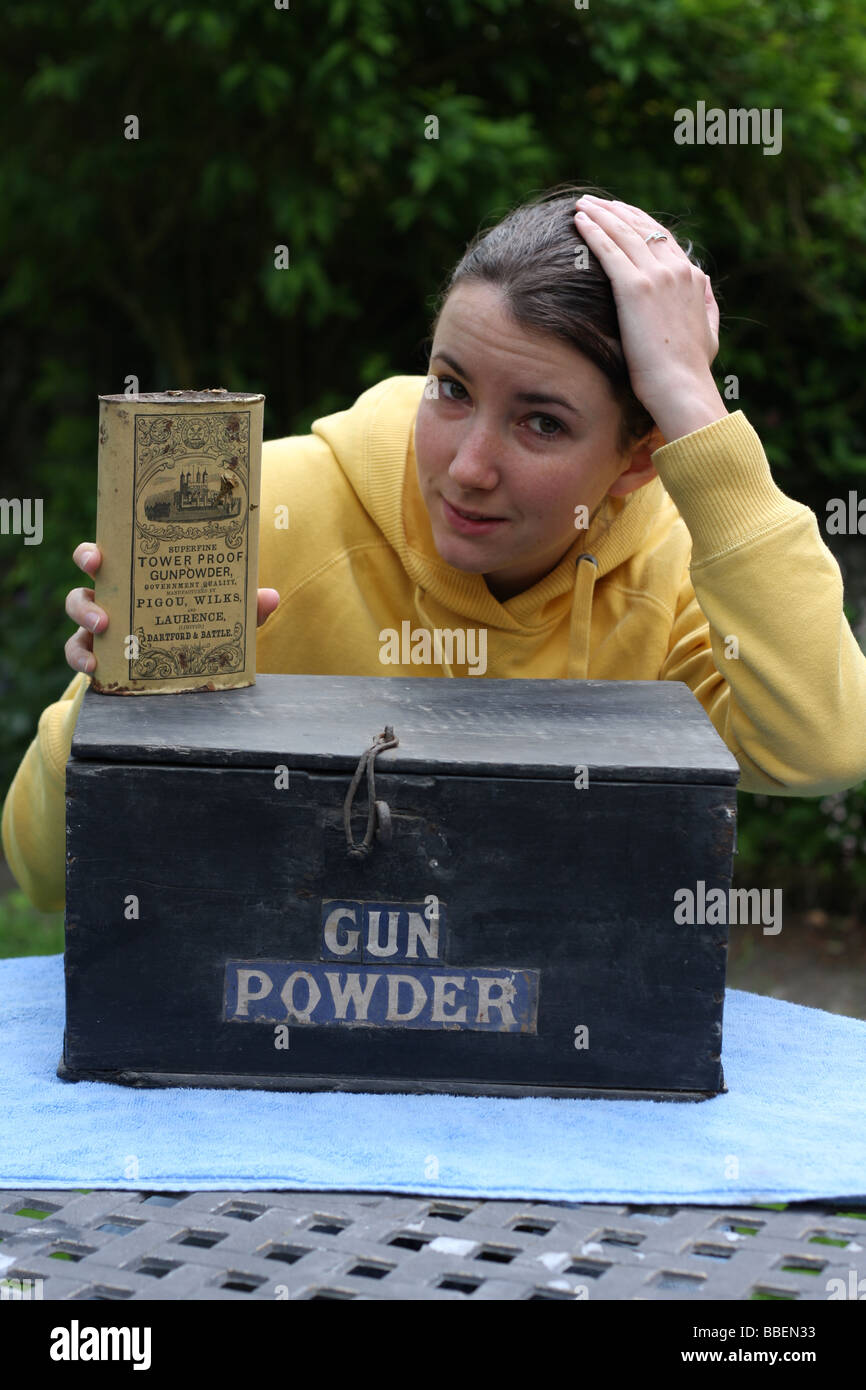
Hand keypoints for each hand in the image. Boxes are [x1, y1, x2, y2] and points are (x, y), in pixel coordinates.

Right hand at [65, 542, 279, 674]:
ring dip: (85, 630)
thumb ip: (243, 605)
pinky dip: (83, 661)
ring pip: (77, 625)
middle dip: (85, 599)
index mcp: (134, 579)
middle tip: (104, 613)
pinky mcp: (100, 657)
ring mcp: (101, 631)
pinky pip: (80, 657)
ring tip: (104, 636)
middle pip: (82, 593)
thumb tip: (270, 596)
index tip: (96, 559)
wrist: (189, 664)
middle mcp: (111, 601)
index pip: (104, 559)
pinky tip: (96, 669)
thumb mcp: (220, 613)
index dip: (92, 555)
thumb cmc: (197, 622)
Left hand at [574, 194, 720, 419]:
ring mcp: (656, 277)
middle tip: (596, 201)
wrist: (681, 386)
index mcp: (692, 278)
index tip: (621, 213)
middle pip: (641, 228)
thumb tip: (704, 285)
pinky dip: (593, 231)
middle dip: (616, 211)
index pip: (662, 239)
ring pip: (623, 233)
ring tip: (582, 203)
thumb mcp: (710, 331)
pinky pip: (609, 250)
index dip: (639, 222)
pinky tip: (579, 221)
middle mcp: (676, 270)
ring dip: (600, 214)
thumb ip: (706, 303)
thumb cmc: (691, 369)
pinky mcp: (635, 288)